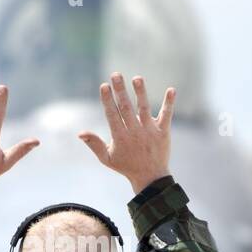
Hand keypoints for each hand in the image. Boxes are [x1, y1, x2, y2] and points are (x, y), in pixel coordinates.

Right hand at [78, 73, 174, 193]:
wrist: (150, 177)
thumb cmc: (126, 166)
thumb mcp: (107, 158)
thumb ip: (94, 144)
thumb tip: (80, 133)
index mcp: (120, 137)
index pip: (112, 114)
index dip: (107, 100)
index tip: (104, 85)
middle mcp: (135, 132)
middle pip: (126, 108)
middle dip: (120, 90)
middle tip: (116, 74)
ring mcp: (150, 131)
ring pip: (144, 108)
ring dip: (140, 92)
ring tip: (137, 78)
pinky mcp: (163, 131)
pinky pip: (167, 115)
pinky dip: (169, 103)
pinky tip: (171, 90)